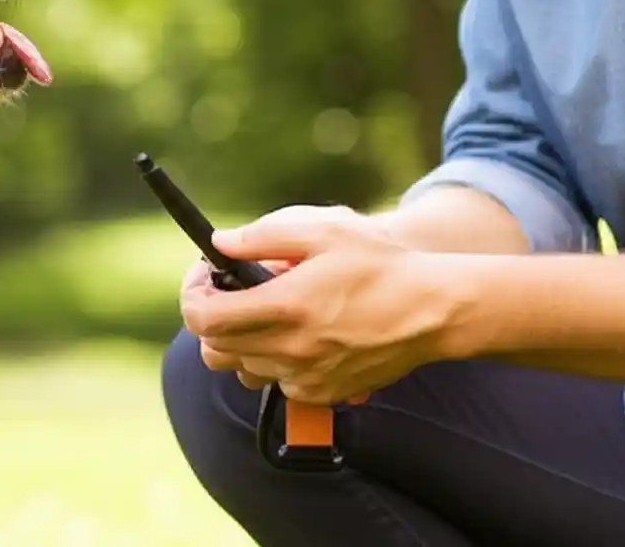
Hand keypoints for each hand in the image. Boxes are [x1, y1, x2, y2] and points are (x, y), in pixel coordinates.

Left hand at [179, 205, 380, 390]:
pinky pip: (276, 382)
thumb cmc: (380, 263)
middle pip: (214, 349)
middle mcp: (291, 349)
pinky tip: (301, 331)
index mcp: (286, 306)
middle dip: (212, 317)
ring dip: (243, 340)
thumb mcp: (323, 230)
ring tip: (272, 310)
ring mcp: (305, 377)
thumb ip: (264, 236)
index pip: (204, 319)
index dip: (191, 296)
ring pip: (243, 368)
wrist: (433, 310)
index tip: (201, 277)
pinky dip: (275, 359)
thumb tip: (219, 244)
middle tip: (231, 290)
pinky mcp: (322, 394)